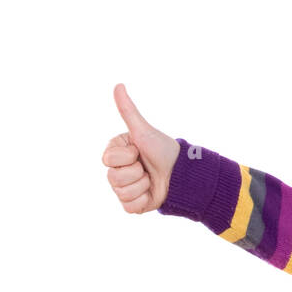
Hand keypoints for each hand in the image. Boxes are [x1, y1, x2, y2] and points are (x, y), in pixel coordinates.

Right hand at [102, 83, 180, 213]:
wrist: (183, 173)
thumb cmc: (163, 149)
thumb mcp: (143, 131)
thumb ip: (128, 110)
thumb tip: (118, 85)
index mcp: (116, 154)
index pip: (108, 159)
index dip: (127, 156)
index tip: (139, 151)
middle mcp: (116, 171)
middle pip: (113, 178)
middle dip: (136, 172)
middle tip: (147, 167)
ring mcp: (123, 188)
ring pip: (122, 192)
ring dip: (142, 185)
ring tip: (151, 178)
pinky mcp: (132, 204)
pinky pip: (129, 207)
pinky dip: (144, 200)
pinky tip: (152, 192)